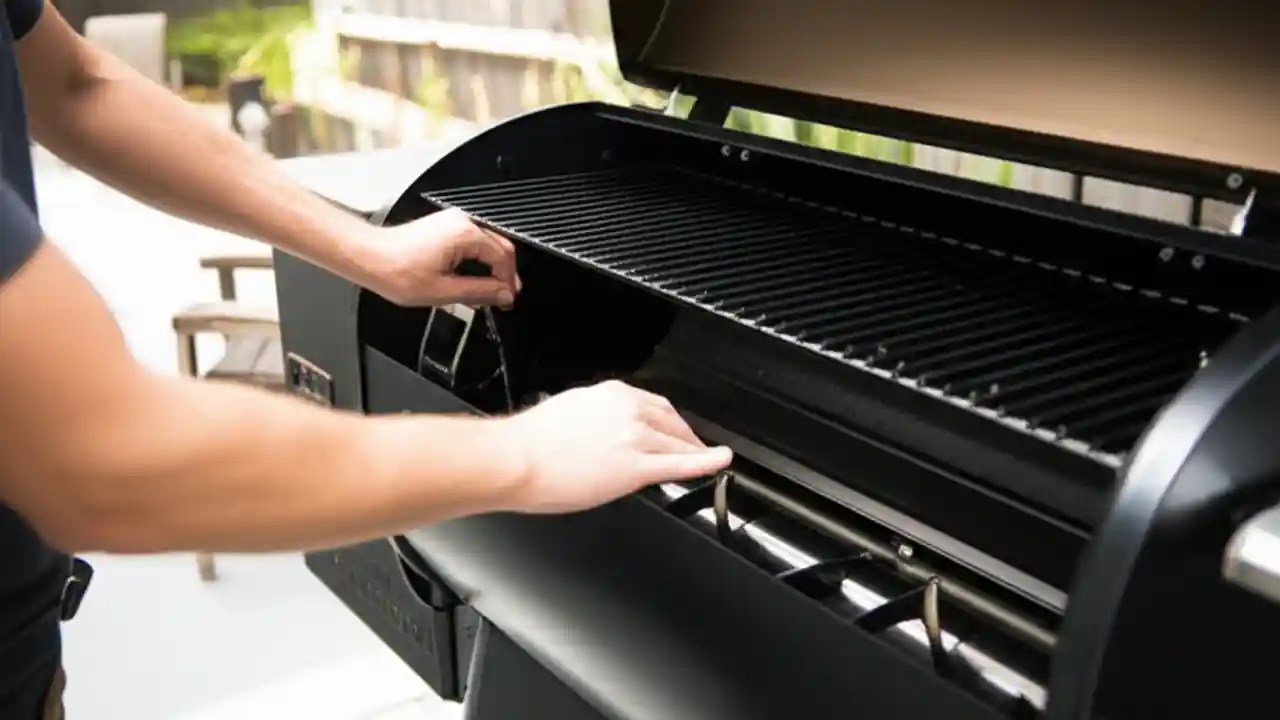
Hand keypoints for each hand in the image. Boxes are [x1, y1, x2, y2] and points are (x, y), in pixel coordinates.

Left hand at [364, 208, 521, 307]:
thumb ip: (480, 292)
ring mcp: (452, 223)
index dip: (508, 282)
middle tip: (502, 298)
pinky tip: (471, 280)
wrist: (368, 257)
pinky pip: (471, 243)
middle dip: (504, 274)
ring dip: (490, 268)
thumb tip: (504, 295)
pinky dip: (476, 261)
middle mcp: (461, 222)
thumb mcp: (443, 291)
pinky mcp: (444, 228)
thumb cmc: (396, 271)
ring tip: (486, 293)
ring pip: (486, 245)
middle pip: (499, 247)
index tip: (507, 300)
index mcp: (465, 234)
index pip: (503, 257)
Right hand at [495, 380, 732, 513]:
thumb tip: (600, 430)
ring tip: (707, 461)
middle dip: (685, 435)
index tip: (673, 429)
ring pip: (678, 442)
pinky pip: (680, 463)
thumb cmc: (529, 443)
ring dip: (695, 451)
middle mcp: (626, 408)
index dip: (668, 420)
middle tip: (695, 448)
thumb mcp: (567, 412)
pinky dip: (706, 462)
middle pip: (671, 420)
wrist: (515, 459)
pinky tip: (719, 462)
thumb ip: (593, 417)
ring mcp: (634, 436)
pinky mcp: (635, 465)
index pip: (652, 404)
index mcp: (609, 393)